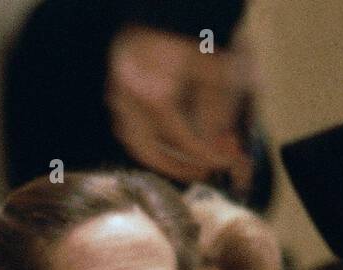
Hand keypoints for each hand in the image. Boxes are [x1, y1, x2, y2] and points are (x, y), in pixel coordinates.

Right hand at [106, 24, 253, 185]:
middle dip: (175, 165)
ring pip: (131, 137)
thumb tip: (223, 146)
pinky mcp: (116, 81)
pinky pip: (126, 119)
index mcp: (154, 95)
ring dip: (157, 152)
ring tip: (181, 157)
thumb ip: (219, 111)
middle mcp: (128, 98)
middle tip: (200, 171)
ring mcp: (117, 90)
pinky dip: (146, 133)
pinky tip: (164, 132)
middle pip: (147, 150)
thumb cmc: (195, 26)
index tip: (226, 161)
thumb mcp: (217, 68)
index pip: (182, 139)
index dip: (207, 154)